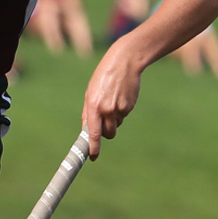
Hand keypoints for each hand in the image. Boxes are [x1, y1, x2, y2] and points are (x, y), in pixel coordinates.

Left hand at [80, 44, 142, 159]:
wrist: (124, 62)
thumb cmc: (103, 77)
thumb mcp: (90, 92)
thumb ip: (88, 112)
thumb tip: (87, 131)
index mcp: (93, 105)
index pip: (93, 133)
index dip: (93, 147)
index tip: (92, 157)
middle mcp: (106, 109)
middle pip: (108, 133)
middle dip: (106, 132)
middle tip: (105, 121)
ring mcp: (119, 108)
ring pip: (116, 124)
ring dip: (114, 119)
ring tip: (113, 101)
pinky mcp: (129, 106)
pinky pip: (124, 116)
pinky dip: (121, 110)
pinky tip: (120, 96)